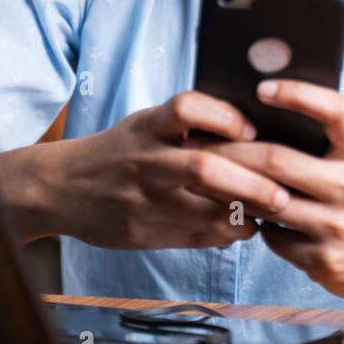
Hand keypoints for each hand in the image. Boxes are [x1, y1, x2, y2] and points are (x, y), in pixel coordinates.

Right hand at [32, 91, 292, 250]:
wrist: (59, 187)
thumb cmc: (116, 152)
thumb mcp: (145, 126)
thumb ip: (189, 129)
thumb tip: (252, 135)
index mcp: (149, 125)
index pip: (188, 108)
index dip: (225, 117)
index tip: (251, 131)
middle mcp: (147, 158)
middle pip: (203, 166)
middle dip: (251, 182)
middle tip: (283, 192)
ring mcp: (145, 198)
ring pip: (202, 208)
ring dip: (244, 214)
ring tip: (270, 213)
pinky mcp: (142, 231)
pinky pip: (193, 236)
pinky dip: (224, 234)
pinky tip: (242, 229)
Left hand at [201, 79, 343, 304]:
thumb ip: (322, 140)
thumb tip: (258, 109)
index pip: (335, 111)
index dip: (298, 94)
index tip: (261, 88)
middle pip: (278, 160)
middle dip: (230, 153)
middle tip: (198, 145)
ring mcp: (339, 226)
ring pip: (266, 202)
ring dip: (228, 190)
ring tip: (202, 178)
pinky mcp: (324, 260)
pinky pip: (272, 237)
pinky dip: (255, 224)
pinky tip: (243, 215)